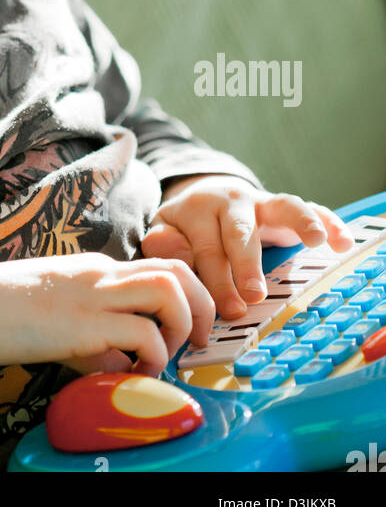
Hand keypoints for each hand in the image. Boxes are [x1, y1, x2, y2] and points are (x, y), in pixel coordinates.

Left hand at [141, 175, 355, 320]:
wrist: (207, 195)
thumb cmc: (187, 226)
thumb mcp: (166, 230)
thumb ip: (164, 243)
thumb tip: (171, 254)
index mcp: (197, 211)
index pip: (205, 249)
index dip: (213, 281)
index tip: (223, 311)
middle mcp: (230, 202)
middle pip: (239, 233)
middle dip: (246, 265)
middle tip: (253, 295)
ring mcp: (260, 202)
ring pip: (281, 206)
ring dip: (299, 222)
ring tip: (316, 240)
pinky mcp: (282, 206)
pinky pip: (309, 208)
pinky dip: (327, 221)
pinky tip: (341, 240)